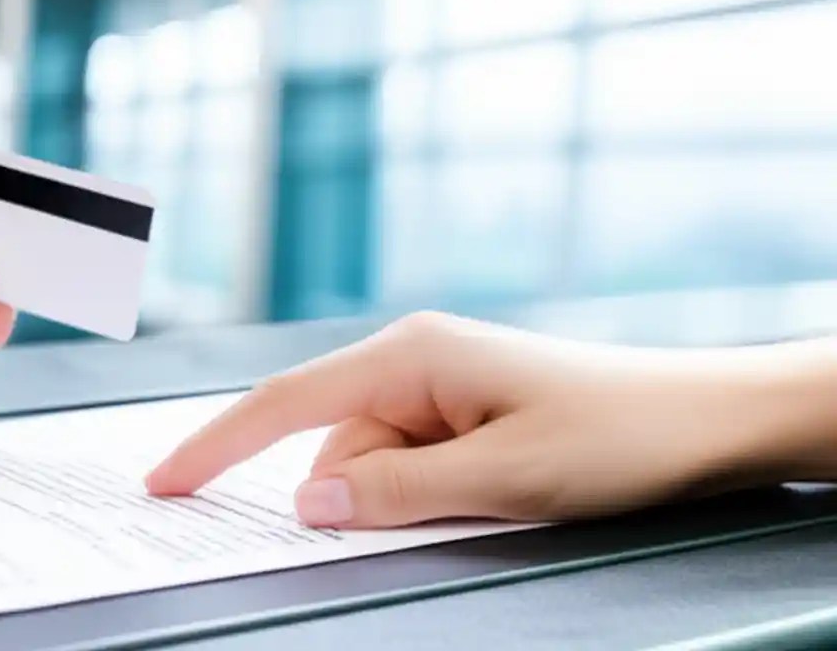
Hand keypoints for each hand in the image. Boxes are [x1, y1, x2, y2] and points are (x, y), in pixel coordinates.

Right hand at [147, 312, 829, 527]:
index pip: (286, 403)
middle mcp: (413, 362)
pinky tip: (485, 495)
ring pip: (373, 466)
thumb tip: (308, 505)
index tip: (164, 482)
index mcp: (411, 355)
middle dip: (362, 499)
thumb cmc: (616, 432)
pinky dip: (425, 495)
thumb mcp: (504, 479)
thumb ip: (398, 494)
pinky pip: (409, 464)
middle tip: (451, 512)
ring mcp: (437, 388)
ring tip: (497, 497)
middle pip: (335, 448)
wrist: (704, 419)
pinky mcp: (459, 414)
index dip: (217, 446)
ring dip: (406, 501)